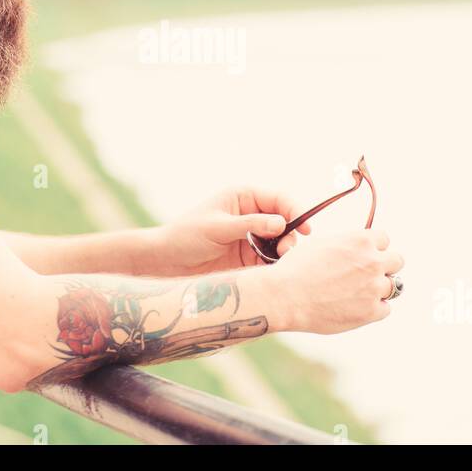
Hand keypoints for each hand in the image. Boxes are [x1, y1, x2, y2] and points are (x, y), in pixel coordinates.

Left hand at [157, 186, 314, 275]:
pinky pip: (270, 259)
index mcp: (243, 197)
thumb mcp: (217, 227)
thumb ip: (249, 225)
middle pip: (284, 221)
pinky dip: (275, 265)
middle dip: (291, 235)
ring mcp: (251, 236)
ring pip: (280, 242)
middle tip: (287, 251)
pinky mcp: (248, 257)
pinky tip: (274, 272)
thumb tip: (281, 223)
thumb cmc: (186, 236)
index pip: (278, 199)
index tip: (305, 228)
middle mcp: (250, 215)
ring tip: (280, 261)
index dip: (296, 211)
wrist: (166, 261)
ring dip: (284, 251)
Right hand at [268, 228, 402, 334]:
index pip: (385, 238)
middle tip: (367, 275)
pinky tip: (355, 307)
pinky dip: (374, 308)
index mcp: (361, 240)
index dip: (374, 247)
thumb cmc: (297, 269)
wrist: (286, 295)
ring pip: (394, 286)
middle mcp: (372, 262)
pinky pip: (385, 308)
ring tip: (358, 293)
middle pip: (397, 260)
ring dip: (379, 289)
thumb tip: (357, 249)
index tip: (364, 255)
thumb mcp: (323, 244)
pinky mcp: (371, 311)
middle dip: (384, 266)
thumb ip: (346, 245)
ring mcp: (374, 287)